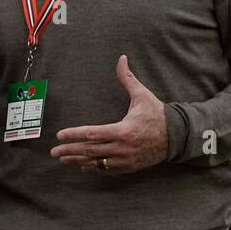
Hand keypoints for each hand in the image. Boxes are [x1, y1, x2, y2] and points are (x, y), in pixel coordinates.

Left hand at [50, 54, 167, 173]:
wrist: (177, 137)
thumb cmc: (157, 114)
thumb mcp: (142, 95)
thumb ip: (128, 78)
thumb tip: (121, 58)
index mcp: (123, 130)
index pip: (91, 134)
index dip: (73, 135)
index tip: (59, 135)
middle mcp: (122, 148)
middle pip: (89, 151)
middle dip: (69, 151)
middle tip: (53, 151)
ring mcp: (125, 160)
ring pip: (96, 163)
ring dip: (77, 161)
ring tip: (63, 159)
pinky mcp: (129, 167)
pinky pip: (106, 171)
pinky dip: (92, 169)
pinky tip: (81, 166)